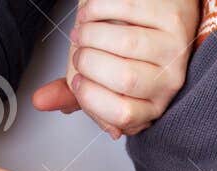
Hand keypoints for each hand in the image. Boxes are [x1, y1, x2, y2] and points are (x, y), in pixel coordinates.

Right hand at [31, 0, 199, 137]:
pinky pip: (128, 10)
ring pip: (126, 43)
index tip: (77, 81)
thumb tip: (42, 101)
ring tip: (81, 32)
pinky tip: (88, 13)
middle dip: (87, 62)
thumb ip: (71, 92)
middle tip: (78, 53)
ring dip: (91, 34)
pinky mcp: (173, 16)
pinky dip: (97, 10)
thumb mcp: (101, 79)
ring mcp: (175, 48)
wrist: (157, 15)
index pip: (123, 115)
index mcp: (152, 106)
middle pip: (125, 79)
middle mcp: (170, 82)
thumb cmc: (129, 53)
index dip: (91, 97)